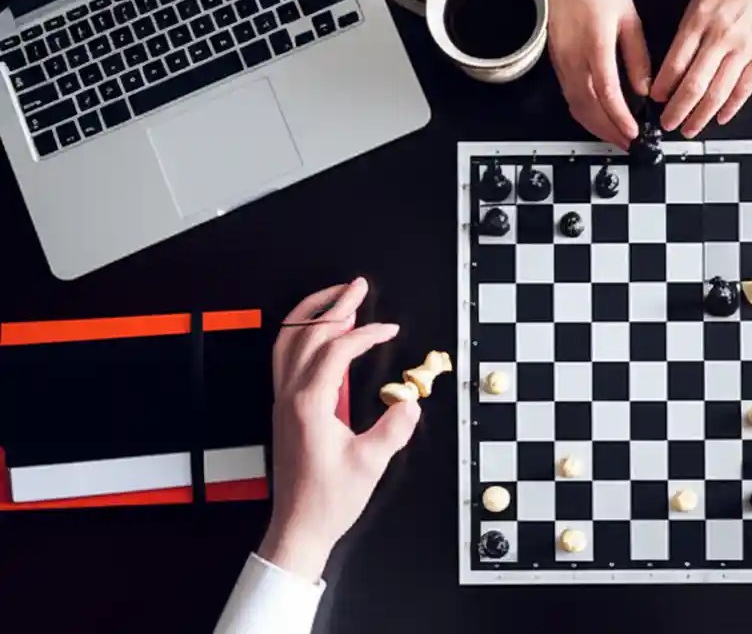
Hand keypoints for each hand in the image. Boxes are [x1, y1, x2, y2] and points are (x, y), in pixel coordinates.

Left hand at [259, 278, 420, 581]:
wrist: (299, 525)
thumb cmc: (329, 498)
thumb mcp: (371, 464)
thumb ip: (393, 429)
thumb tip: (410, 401)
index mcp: (309, 404)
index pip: (337, 350)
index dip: (366, 334)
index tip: (389, 330)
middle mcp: (290, 397)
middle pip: (307, 335)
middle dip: (334, 305)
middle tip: (357, 285)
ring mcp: (283, 402)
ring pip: (288, 342)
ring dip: (311, 314)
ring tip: (335, 298)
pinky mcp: (285, 410)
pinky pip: (285, 358)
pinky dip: (302, 336)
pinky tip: (318, 333)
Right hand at [536, 0, 649, 148]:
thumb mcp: (629, 17)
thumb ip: (638, 56)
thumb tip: (644, 88)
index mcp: (595, 47)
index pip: (607, 94)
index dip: (620, 118)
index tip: (634, 132)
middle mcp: (573, 59)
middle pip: (588, 109)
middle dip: (608, 132)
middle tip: (628, 144)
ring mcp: (561, 63)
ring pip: (576, 107)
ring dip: (595, 127)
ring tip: (616, 137)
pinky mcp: (556, 62)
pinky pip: (570, 96)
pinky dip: (584, 113)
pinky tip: (598, 117)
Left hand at [651, 0, 751, 136]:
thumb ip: (688, 30)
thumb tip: (675, 62)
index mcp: (700, 20)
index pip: (675, 63)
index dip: (663, 87)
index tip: (656, 99)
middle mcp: (721, 38)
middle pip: (694, 84)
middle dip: (677, 110)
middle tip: (668, 123)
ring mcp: (744, 49)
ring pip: (718, 92)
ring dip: (701, 116)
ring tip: (689, 128)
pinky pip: (745, 87)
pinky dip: (732, 107)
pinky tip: (721, 117)